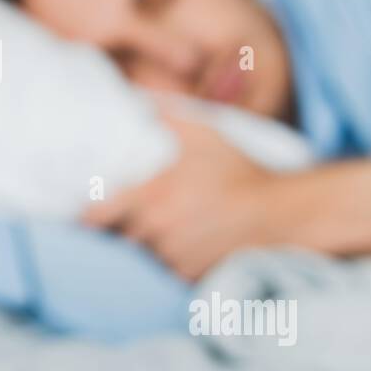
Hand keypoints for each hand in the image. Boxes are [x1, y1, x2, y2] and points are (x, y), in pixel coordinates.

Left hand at [82, 110, 277, 280]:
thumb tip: (137, 95)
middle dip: (125, 226)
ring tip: (172, 225)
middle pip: (119, 236)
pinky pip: (165, 269)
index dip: (89, 215)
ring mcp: (173, 256)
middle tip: (141, 213)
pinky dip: (171, 259)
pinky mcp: (188, 276)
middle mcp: (157, 229)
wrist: (280, 214)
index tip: (90, 211)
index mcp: (152, 196)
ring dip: (149, 243)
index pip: (96, 217)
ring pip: (143, 254)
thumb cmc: (239, 170)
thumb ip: (165, 113)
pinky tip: (189, 241)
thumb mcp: (204, 133)